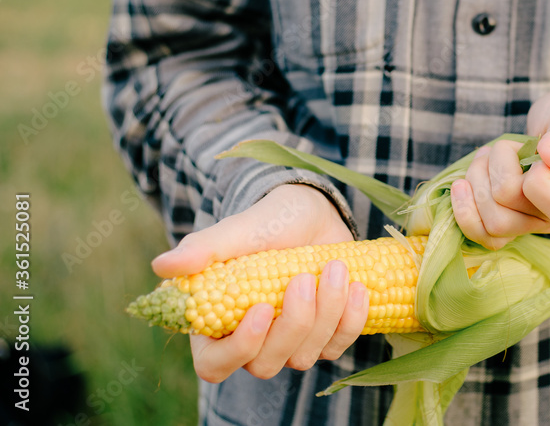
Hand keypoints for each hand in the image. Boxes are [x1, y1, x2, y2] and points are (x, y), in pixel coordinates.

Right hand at [151, 184, 368, 382]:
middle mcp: (252, 342)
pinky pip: (339, 346)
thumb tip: (162, 265)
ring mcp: (291, 343)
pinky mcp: (325, 336)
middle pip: (266, 365)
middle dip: (293, 324)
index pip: (214, 365)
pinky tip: (357, 286)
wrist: (312, 214)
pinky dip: (351, 319)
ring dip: (326, 314)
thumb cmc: (269, 221)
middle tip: (306, 278)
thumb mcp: (241, 229)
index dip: (239, 348)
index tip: (262, 308)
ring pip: (305, 356)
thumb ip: (206, 248)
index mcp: (217, 322)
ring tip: (335, 267)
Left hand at [451, 89, 549, 249]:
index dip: (536, 177)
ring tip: (486, 156)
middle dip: (495, 174)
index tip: (541, 151)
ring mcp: (531, 223)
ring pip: (490, 223)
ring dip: (478, 182)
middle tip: (503, 148)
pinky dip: (465, 208)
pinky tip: (462, 184)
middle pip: (507, 215)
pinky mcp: (509, 220)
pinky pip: (482, 234)